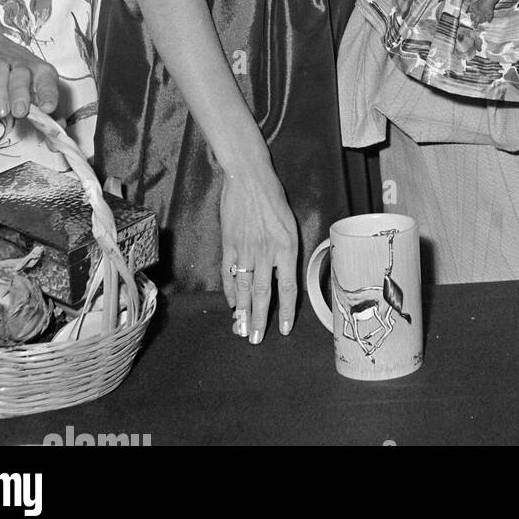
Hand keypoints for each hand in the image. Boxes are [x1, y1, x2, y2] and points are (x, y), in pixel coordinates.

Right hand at [0, 29, 59, 123]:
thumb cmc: (18, 75)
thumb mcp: (33, 87)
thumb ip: (42, 106)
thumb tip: (57, 124)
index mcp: (39, 72)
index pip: (47, 81)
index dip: (48, 94)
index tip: (48, 108)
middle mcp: (21, 64)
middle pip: (21, 75)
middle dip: (20, 94)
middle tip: (19, 112)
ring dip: (0, 92)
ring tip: (1, 112)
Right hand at [219, 158, 298, 344]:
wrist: (249, 178)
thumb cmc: (273, 199)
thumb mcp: (290, 225)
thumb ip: (286, 252)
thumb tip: (283, 278)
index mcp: (287, 247)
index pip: (289, 287)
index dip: (285, 310)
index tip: (283, 329)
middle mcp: (267, 251)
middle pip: (264, 293)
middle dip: (260, 319)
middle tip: (255, 340)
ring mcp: (246, 249)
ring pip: (243, 287)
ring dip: (242, 311)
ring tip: (241, 329)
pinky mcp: (229, 244)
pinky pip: (228, 273)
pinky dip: (228, 291)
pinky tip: (230, 304)